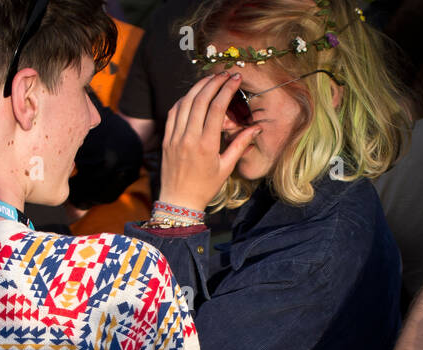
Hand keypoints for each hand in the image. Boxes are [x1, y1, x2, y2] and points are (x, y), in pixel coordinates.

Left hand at [158, 71, 260, 213]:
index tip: (236, 78)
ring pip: (185, 102)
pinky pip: (173, 112)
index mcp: (206, 145)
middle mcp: (189, 138)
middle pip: (201, 100)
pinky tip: (193, 94)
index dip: (227, 89)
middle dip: (214, 82)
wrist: (179, 202)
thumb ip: (240, 144)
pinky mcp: (166, 139)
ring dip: (198, 87)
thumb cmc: (205, 187)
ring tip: (211, 79)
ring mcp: (175, 138)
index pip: (217, 107)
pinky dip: (183, 100)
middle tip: (225, 74)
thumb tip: (257, 128)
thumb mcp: (226, 168)